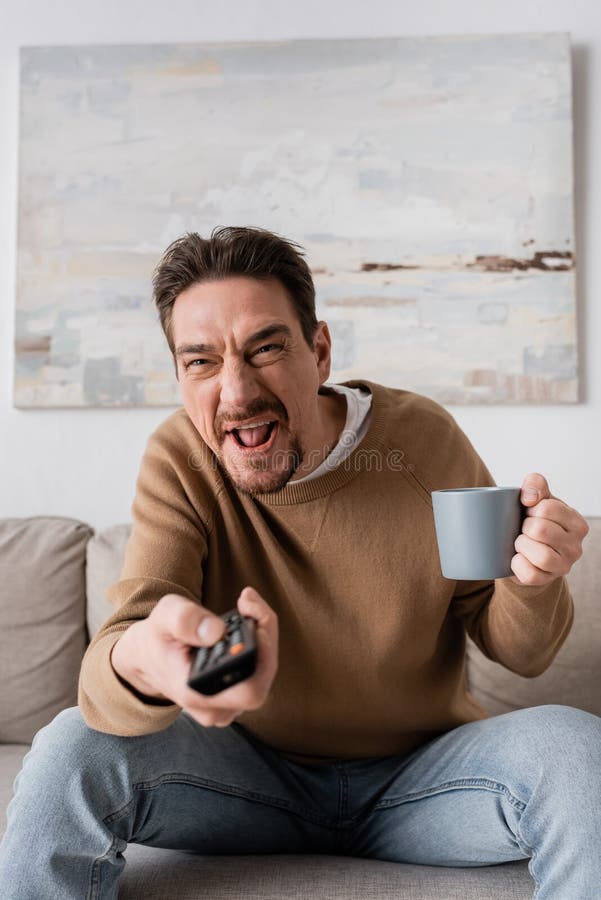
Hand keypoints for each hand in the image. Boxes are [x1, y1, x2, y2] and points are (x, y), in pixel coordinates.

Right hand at [111, 587, 277, 726]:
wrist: (148, 657)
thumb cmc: (157, 637)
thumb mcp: (163, 619)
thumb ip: (185, 620)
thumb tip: (216, 631)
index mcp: (196, 693)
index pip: (248, 688)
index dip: (261, 654)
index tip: (252, 617)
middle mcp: (214, 707)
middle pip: (262, 678)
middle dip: (265, 636)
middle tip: (251, 604)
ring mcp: (226, 706)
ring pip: (263, 673)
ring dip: (264, 636)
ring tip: (249, 605)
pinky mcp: (233, 697)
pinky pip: (258, 671)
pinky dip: (259, 644)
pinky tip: (249, 620)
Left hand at [511, 473, 588, 585]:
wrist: (527, 550)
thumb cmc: (533, 521)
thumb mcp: (537, 498)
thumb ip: (535, 484)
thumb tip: (529, 497)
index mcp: (577, 523)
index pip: (547, 508)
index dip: (531, 508)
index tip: (529, 512)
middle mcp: (576, 547)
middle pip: (539, 530)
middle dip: (524, 527)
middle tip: (524, 529)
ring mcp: (563, 566)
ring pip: (540, 555)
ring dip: (521, 545)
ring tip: (520, 542)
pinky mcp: (546, 580)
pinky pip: (529, 574)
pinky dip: (517, 564)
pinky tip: (517, 558)